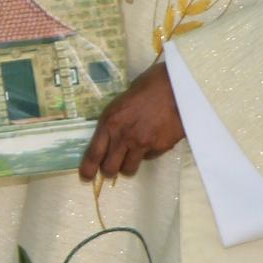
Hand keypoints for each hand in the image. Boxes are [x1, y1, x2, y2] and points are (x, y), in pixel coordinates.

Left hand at [77, 63, 181, 182]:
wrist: (177, 87)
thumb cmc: (148, 86)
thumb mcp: (121, 100)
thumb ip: (114, 120)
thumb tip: (109, 134)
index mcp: (110, 122)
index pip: (94, 153)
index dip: (88, 168)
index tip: (85, 176)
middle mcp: (124, 137)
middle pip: (110, 168)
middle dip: (109, 170)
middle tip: (111, 168)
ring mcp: (143, 144)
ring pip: (129, 169)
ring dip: (127, 166)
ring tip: (131, 157)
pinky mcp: (160, 148)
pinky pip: (148, 158)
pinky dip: (147, 153)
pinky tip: (152, 139)